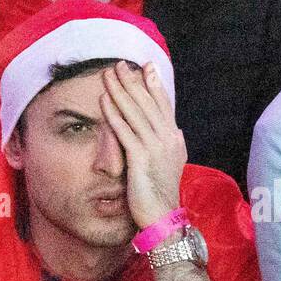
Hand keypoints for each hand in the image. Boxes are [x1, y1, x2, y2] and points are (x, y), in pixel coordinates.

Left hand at [99, 61, 185, 227]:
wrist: (163, 216)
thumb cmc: (162, 192)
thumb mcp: (172, 163)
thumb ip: (172, 144)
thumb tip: (175, 130)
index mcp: (174, 139)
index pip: (163, 105)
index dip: (154, 85)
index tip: (145, 66)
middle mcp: (167, 139)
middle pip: (147, 103)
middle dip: (133, 81)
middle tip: (120, 64)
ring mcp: (155, 148)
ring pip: (135, 112)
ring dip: (120, 91)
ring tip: (109, 74)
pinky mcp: (140, 158)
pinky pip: (124, 130)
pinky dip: (113, 113)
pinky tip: (104, 100)